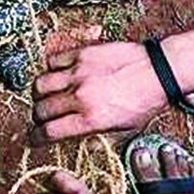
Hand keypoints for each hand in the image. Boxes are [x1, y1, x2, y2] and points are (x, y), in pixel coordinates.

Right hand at [30, 42, 167, 143]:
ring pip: (40, 84)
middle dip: (37, 117)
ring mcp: (78, 74)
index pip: (50, 132)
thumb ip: (95, 134)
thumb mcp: (123, 129)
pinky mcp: (81, 54)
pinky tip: (58, 75)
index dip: (36, 138)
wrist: (159, 71)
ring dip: (39, 94)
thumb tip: (74, 138)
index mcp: (91, 120)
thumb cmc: (145, 101)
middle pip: (41, 109)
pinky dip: (51, 70)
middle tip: (41, 118)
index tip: (34, 139)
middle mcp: (81, 97)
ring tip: (45, 95)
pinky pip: (52, 62)